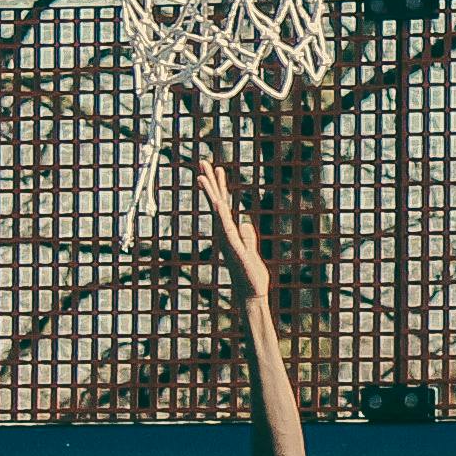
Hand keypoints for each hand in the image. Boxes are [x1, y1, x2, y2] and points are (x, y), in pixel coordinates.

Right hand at [196, 154, 275, 302]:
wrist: (251, 294)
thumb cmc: (250, 274)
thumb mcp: (250, 250)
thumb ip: (246, 236)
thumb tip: (244, 222)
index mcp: (228, 231)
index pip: (223, 204)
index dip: (220, 186)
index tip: (217, 168)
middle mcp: (224, 234)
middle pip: (216, 203)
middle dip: (210, 182)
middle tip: (203, 161)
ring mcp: (228, 241)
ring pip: (218, 213)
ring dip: (211, 194)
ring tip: (203, 176)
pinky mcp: (236, 250)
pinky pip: (227, 230)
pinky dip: (222, 216)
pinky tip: (218, 204)